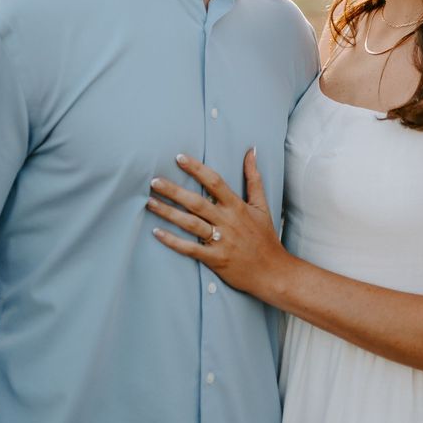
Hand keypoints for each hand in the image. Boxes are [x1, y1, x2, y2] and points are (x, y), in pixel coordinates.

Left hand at [148, 149, 289, 299]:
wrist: (272, 272)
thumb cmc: (265, 237)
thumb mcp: (262, 205)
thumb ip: (254, 178)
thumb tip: (251, 151)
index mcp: (237, 206)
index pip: (214, 182)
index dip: (196, 169)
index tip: (179, 158)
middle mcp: (227, 221)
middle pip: (196, 202)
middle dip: (173, 190)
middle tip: (154, 181)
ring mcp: (221, 241)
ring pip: (190, 223)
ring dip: (168, 212)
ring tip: (150, 202)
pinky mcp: (215, 259)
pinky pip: (190, 248)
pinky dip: (173, 241)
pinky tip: (157, 232)